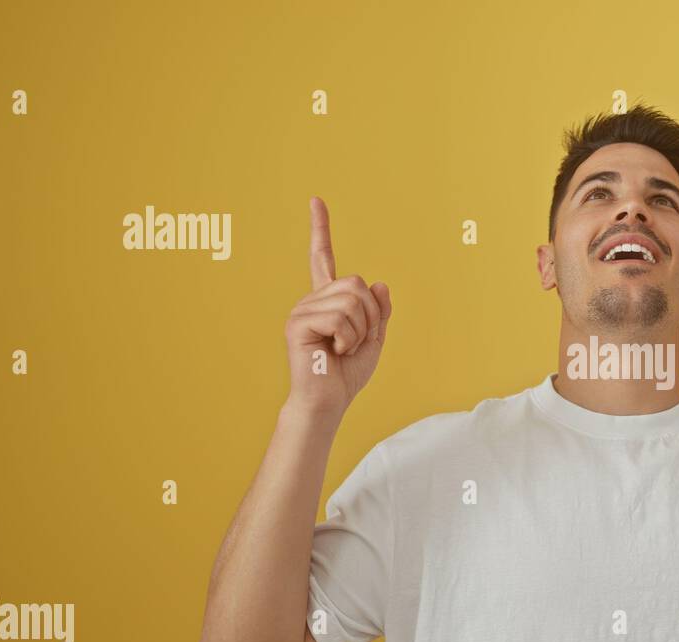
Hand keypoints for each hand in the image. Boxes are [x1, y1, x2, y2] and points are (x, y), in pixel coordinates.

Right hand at [284, 197, 392, 417]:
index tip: (316, 200)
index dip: (321, 229)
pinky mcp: (298, 323)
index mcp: (327, 301)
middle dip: (369, 316)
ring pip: (352, 300)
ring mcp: (302, 310)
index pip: (323, 258)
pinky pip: (340, 318)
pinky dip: (348, 339)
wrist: (328, 402)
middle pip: (357, 284)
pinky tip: (332, 352)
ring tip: (342, 349)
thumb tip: (380, 284)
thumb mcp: (374, 340)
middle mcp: (311, 300)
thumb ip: (379, 313)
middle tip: (354, 342)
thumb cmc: (346, 376)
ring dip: (359, 330)